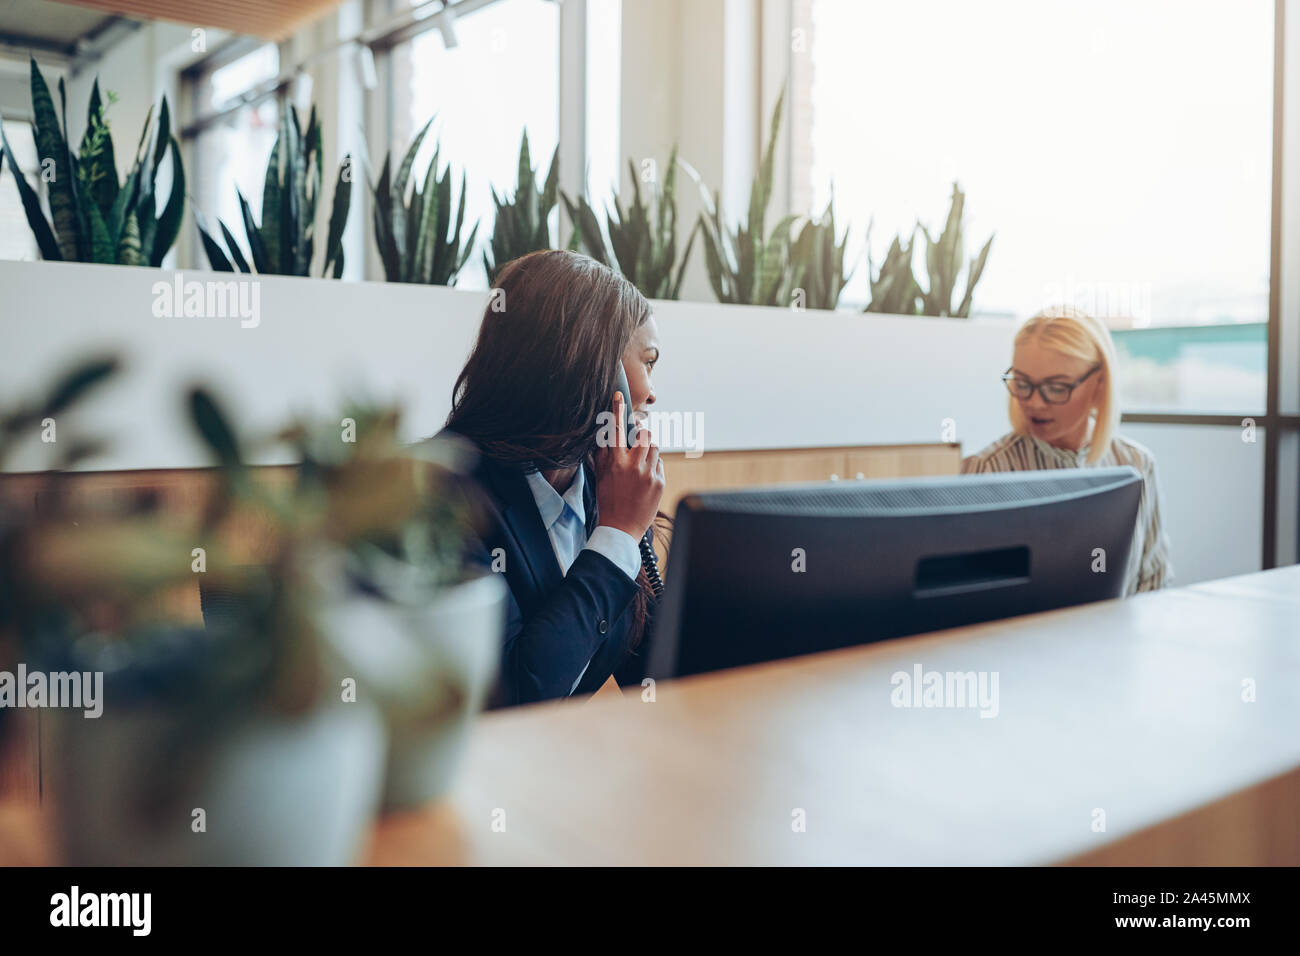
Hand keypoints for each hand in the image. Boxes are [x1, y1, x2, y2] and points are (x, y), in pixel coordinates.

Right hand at [594, 392, 664, 539]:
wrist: (621, 529)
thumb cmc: (608, 502)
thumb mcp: (600, 477)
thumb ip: (603, 455)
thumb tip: (605, 437)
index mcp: (614, 462)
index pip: (614, 430)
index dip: (616, 410)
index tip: (617, 395)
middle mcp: (632, 465)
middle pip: (644, 434)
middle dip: (642, 434)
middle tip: (637, 442)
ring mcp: (648, 473)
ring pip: (654, 447)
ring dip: (648, 450)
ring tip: (641, 464)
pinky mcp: (660, 482)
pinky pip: (660, 464)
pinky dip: (654, 466)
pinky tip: (646, 479)